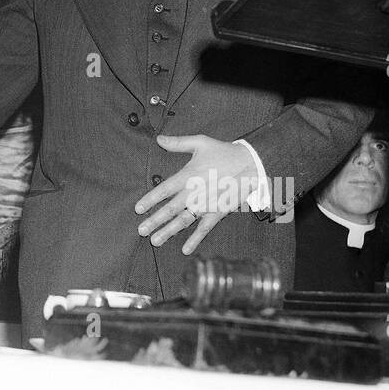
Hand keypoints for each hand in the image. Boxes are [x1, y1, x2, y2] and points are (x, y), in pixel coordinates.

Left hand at [134, 134, 257, 254]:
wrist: (251, 165)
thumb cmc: (224, 152)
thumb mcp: (200, 142)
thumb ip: (178, 143)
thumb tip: (158, 139)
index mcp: (187, 176)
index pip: (164, 190)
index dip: (150, 200)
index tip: (137, 209)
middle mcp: (194, 193)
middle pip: (170, 209)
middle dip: (154, 221)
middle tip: (141, 231)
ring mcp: (205, 205)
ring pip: (183, 221)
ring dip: (169, 232)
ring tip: (155, 242)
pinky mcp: (217, 212)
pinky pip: (204, 228)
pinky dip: (195, 239)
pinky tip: (186, 250)